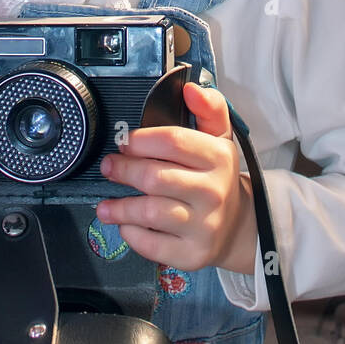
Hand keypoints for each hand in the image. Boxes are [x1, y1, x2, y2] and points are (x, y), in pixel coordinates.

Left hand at [95, 82, 256, 273]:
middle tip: (108, 167)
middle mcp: (213, 192)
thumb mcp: (220, 139)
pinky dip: (132, 234)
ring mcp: (203, 225)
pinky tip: (126, 225)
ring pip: (148, 212)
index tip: (124, 142)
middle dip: (123, 170)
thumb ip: (209, 108)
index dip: (141, 140)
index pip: (173, 141)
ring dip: (119, 207)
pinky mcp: (192, 254)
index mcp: (219, 158)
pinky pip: (151, 244)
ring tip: (105, 205)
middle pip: (154, 177)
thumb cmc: (217, 178)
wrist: (239, 226)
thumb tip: (191, 89)